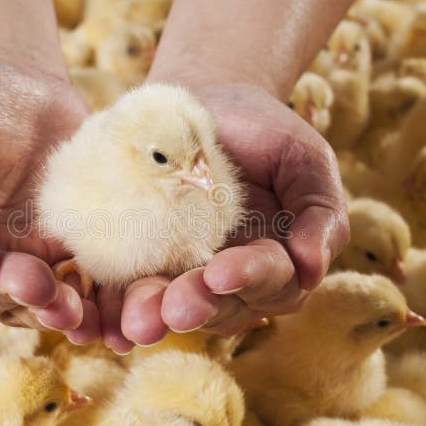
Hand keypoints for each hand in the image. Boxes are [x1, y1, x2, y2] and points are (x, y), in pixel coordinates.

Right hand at [0, 52, 99, 342]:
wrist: (18, 84)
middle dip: (4, 291)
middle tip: (35, 283)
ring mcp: (11, 261)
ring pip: (22, 301)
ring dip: (45, 307)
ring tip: (69, 305)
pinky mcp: (56, 256)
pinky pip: (67, 287)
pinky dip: (82, 300)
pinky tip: (97, 304)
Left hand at [99, 83, 348, 352]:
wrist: (202, 100)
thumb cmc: (261, 129)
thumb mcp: (302, 157)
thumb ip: (319, 210)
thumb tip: (312, 269)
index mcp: (275, 259)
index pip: (270, 280)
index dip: (249, 278)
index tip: (221, 272)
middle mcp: (229, 278)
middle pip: (220, 305)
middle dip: (198, 307)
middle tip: (175, 309)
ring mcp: (182, 274)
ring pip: (172, 305)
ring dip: (155, 315)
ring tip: (137, 323)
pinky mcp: (138, 263)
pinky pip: (128, 293)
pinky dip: (116, 310)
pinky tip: (105, 325)